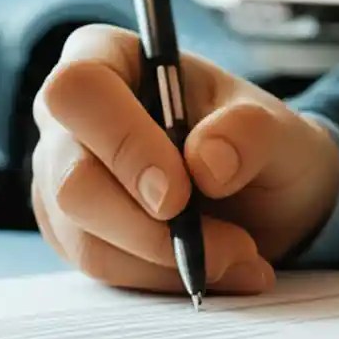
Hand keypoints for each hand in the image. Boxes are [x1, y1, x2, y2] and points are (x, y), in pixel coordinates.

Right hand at [31, 24, 338, 293]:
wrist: (259, 197)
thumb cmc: (254, 144)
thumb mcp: (277, 129)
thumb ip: (251, 133)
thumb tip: (206, 162)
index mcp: (107, 59)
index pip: (79, 89)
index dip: (122, 143)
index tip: (178, 193)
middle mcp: (68, 119)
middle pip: (71, 179)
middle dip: (148, 226)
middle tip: (229, 243)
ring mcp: (60, 178)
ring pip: (85, 237)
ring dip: (168, 260)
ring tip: (241, 256)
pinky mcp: (71, 232)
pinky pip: (102, 269)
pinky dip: (163, 279)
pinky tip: (214, 268)